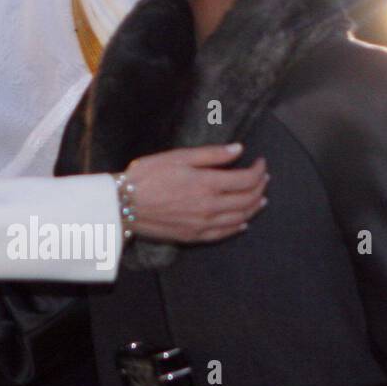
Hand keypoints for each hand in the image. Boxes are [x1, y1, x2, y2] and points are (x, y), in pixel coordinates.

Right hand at [126, 144, 267, 243]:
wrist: (122, 203)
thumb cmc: (146, 176)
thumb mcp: (177, 157)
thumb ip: (211, 154)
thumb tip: (238, 149)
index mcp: (208, 184)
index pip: (246, 179)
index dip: (258, 170)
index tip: (261, 161)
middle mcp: (211, 206)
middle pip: (248, 199)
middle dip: (260, 187)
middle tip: (263, 178)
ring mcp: (203, 224)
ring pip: (241, 218)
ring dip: (255, 207)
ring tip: (261, 199)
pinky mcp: (194, 236)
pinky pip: (224, 234)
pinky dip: (239, 227)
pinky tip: (243, 222)